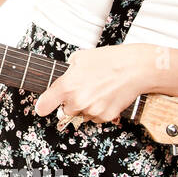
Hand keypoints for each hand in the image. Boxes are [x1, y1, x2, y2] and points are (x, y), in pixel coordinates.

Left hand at [34, 43, 152, 124]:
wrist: (136, 69)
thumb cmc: (109, 60)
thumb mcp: (80, 58)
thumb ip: (68, 71)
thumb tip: (65, 78)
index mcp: (67, 86)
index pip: (44, 106)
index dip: (42, 106)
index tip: (42, 107)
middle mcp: (77, 101)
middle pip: (64, 112)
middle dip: (70, 103)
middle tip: (82, 90)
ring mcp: (92, 111)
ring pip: (81, 115)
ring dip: (85, 107)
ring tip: (97, 90)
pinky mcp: (106, 117)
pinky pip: (96, 118)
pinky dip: (98, 111)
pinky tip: (106, 96)